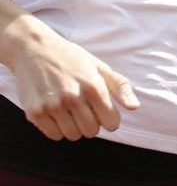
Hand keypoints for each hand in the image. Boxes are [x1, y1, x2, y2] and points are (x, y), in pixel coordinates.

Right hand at [10, 23, 137, 139]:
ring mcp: (52, 106)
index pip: (111, 122)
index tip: (103, 112)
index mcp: (92, 86)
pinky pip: (54, 135)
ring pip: (73, 135)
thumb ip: (120, 87)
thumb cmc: (71, 58)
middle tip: (85, 110)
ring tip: (70, 111)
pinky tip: (56, 113)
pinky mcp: (34, 112)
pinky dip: (57, 129)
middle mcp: (72, 97)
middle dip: (92, 124)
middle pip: (91, 131)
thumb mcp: (100, 67)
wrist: (33, 49)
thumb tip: (134, 107)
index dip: (110, 120)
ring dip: (74, 127)